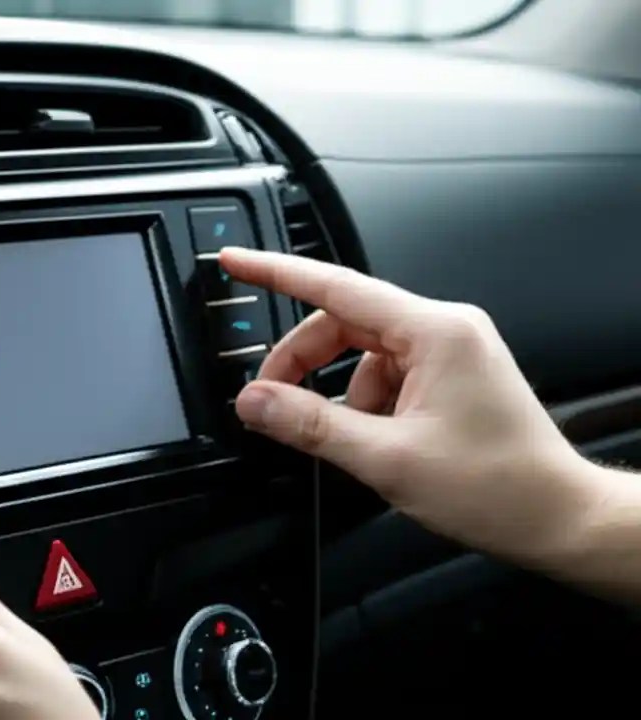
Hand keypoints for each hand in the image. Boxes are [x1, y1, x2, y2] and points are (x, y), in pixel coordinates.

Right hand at [218, 247, 596, 566]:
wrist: (556, 519)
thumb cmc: (498, 488)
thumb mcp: (387, 459)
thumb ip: (310, 424)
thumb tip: (255, 400)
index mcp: (435, 331)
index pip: (336, 287)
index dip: (276, 273)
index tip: (235, 262)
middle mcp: (445, 329)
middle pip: (342, 324)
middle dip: (300, 361)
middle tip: (266, 400)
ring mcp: (449, 351)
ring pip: (360, 353)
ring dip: (335, 392)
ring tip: (344, 440)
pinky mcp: (450, 374)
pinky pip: (384, 373)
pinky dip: (361, 404)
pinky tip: (370, 441)